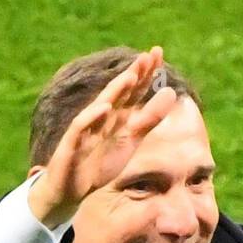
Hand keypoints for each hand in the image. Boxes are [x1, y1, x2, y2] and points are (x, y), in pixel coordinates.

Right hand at [27, 46, 177, 226]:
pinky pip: (81, 127)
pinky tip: (105, 107)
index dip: (145, 73)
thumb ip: (149, 118)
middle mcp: (101, 116)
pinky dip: (92, 117)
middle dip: (133, 75)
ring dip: (114, 91)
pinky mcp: (72, 143)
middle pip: (118, 92)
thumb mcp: (130, 139)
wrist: (71, 189)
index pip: (132, 90)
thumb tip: (171, 91)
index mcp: (116, 115)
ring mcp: (86, 128)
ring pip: (100, 105)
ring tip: (130, 76)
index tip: (158, 53)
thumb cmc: (100, 162)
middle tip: (148, 57)